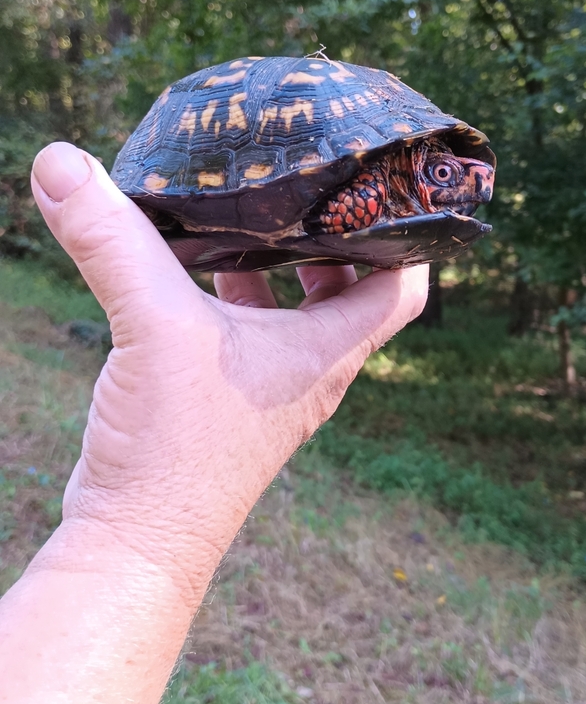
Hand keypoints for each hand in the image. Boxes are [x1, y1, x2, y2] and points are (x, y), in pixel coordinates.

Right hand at [30, 141, 427, 599]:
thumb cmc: (174, 451)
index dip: (408, 236)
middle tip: (309, 186)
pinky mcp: (231, 401)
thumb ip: (111, 241)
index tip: (384, 188)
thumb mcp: (151, 325)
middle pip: (354, 289)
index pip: (404, 286)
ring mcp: (273, 389)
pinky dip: (233, 295)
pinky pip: (248, 333)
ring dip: (280, 264)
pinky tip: (192, 266)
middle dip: (334, 237)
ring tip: (251, 209)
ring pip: (296, 310)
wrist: (139, 541)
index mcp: (327, 350)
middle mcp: (312, 369)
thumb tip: (60, 163)